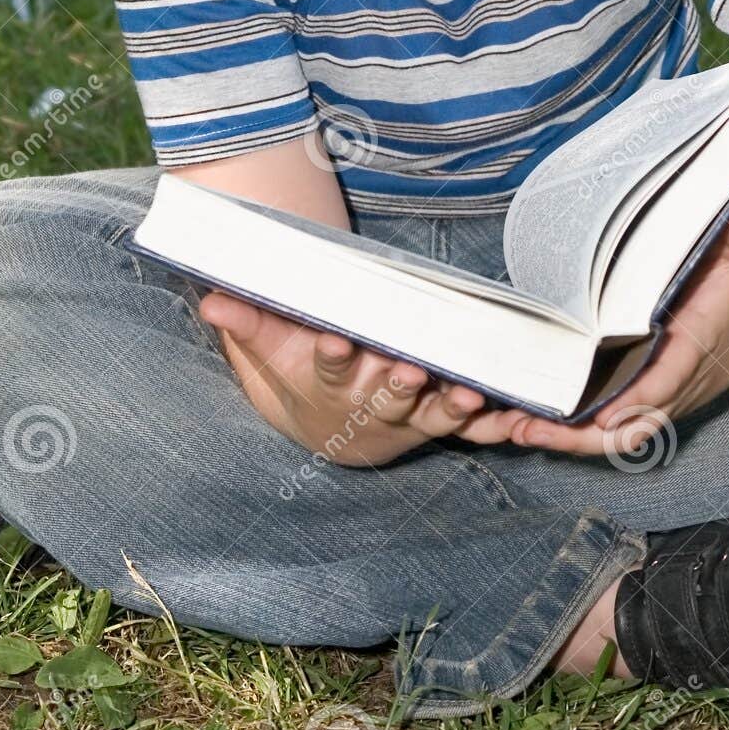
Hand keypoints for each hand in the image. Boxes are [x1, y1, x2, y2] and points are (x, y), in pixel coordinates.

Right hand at [198, 288, 523, 463]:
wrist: (331, 430)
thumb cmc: (301, 374)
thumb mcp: (271, 349)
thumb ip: (248, 321)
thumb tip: (211, 299)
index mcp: (330, 382)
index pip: (329, 368)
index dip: (333, 357)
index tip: (337, 342)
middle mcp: (372, 404)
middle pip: (386, 394)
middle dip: (397, 383)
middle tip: (409, 367)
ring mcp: (411, 415)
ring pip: (432, 412)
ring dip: (450, 405)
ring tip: (466, 392)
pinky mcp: (441, 421)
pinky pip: (472, 427)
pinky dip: (493, 422)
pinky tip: (517, 415)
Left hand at [487, 200, 728, 456]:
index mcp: (694, 349)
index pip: (666, 381)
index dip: (635, 400)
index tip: (603, 413)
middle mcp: (676, 383)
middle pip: (631, 425)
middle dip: (582, 436)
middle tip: (531, 429)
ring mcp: (661, 397)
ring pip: (616, 435)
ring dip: (568, 439)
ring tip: (518, 430)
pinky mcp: (646, 398)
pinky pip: (611, 427)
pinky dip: (574, 432)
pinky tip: (531, 423)